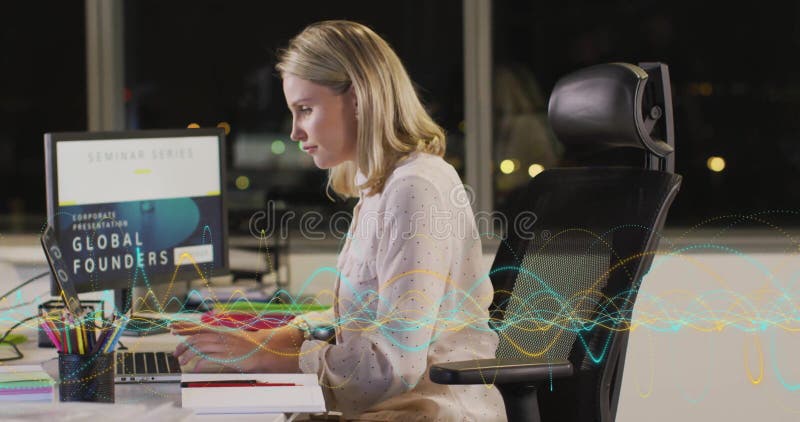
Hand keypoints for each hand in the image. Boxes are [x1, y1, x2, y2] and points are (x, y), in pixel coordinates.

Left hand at [171, 322, 303, 372]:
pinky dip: (198, 363)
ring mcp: (223, 345)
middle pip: (195, 337)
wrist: (264, 349)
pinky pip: (206, 358)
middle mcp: (220, 336)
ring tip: (181, 362)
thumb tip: (209, 341)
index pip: (198, 327)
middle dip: (182, 344)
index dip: (184, 327)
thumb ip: (221, 338)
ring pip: (198, 346)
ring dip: (187, 354)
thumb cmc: (250, 345)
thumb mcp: (233, 338)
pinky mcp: (226, 355)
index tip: (173, 327)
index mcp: (221, 331)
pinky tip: (195, 368)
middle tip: (175, 352)